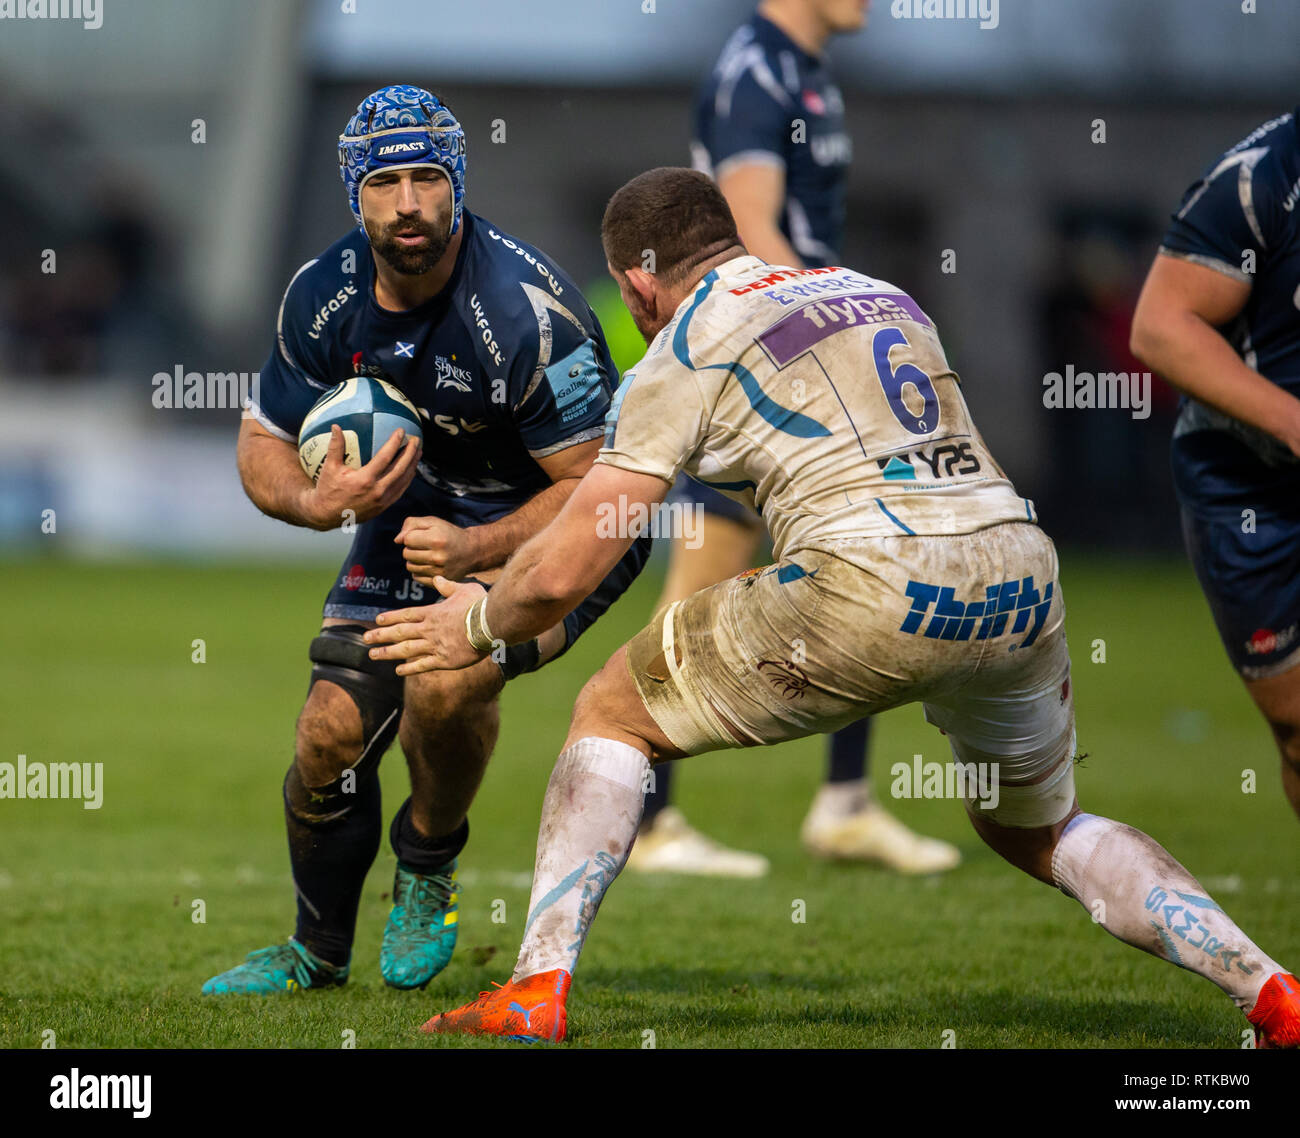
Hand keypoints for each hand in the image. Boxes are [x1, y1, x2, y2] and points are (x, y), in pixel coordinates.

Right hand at [306, 426, 420, 529]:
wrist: (327, 515)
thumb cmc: (327, 489)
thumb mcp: (330, 467)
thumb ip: (336, 446)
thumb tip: (336, 426)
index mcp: (364, 479)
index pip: (385, 457)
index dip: (395, 443)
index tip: (401, 431)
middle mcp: (377, 490)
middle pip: (400, 468)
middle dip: (410, 453)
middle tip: (416, 440)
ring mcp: (382, 500)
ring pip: (403, 480)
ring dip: (412, 465)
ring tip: (418, 452)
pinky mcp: (384, 507)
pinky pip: (400, 490)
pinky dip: (407, 479)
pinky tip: (411, 470)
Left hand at [364, 577, 488, 674]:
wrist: (490, 624)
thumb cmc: (480, 605)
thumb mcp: (464, 589)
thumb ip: (448, 586)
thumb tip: (437, 580)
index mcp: (433, 613)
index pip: (406, 616)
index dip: (390, 618)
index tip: (377, 620)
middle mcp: (428, 629)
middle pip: (399, 633)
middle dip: (380, 636)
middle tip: (365, 639)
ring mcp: (434, 645)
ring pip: (405, 649)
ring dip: (387, 652)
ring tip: (373, 655)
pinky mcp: (443, 660)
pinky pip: (422, 665)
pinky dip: (409, 668)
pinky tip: (398, 671)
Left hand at [397, 515, 480, 583]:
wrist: (472, 551)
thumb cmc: (448, 534)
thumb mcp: (433, 522)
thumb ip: (411, 524)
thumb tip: (397, 541)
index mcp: (437, 539)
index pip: (407, 540)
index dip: (412, 536)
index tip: (423, 536)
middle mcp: (438, 557)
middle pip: (406, 554)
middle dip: (412, 549)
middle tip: (425, 546)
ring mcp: (439, 571)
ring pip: (410, 567)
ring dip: (414, 560)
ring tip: (427, 555)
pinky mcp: (440, 581)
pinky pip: (416, 578)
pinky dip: (419, 571)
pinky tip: (430, 565)